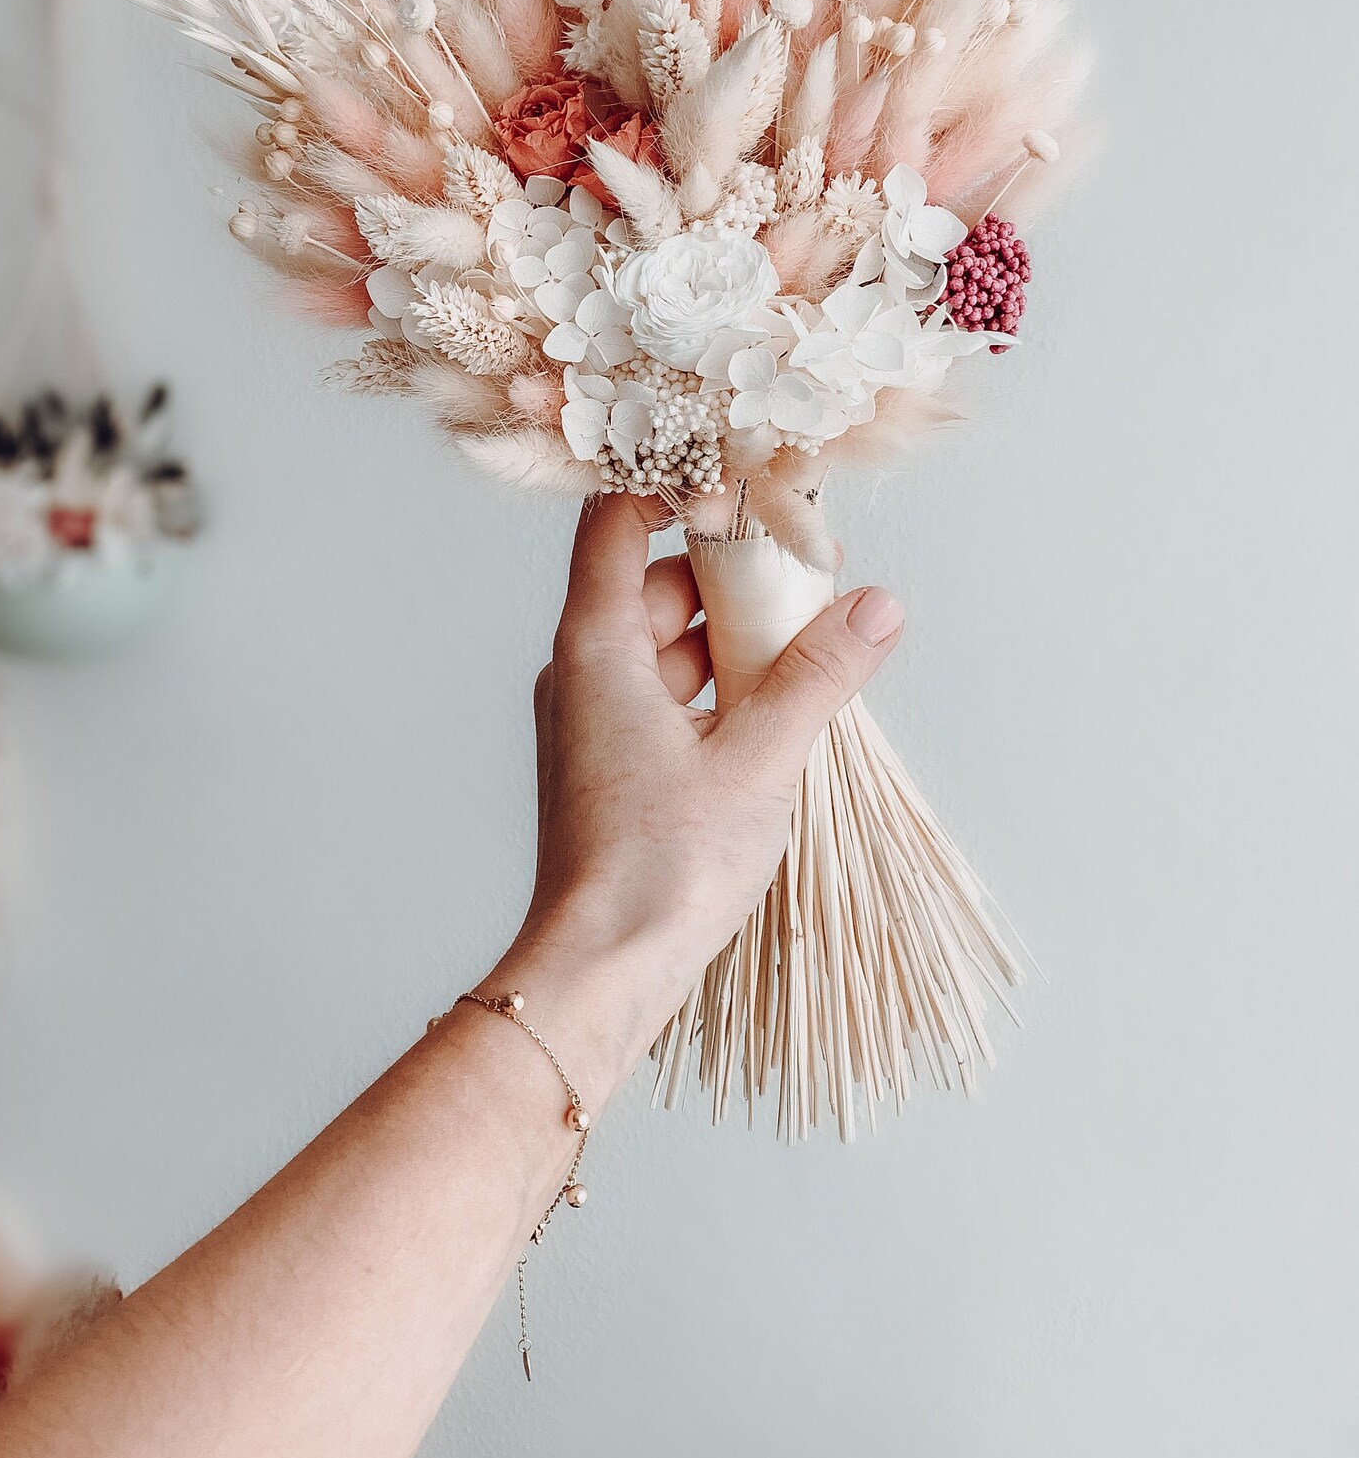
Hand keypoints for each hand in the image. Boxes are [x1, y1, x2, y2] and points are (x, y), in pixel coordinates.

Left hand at [494, 494, 904, 1092]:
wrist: (599, 972)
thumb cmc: (662, 866)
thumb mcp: (760, 759)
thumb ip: (818, 674)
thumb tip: (877, 603)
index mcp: (595, 647)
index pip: (612, 519)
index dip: (673, 486)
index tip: (744, 485)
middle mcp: (579, 671)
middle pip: (651, 581)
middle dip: (730, 575)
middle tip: (809, 580)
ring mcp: (590, 720)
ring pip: (664, 643)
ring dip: (731, 639)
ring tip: (807, 654)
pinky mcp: (609, 765)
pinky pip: (664, 694)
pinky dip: (715, 688)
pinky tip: (773, 717)